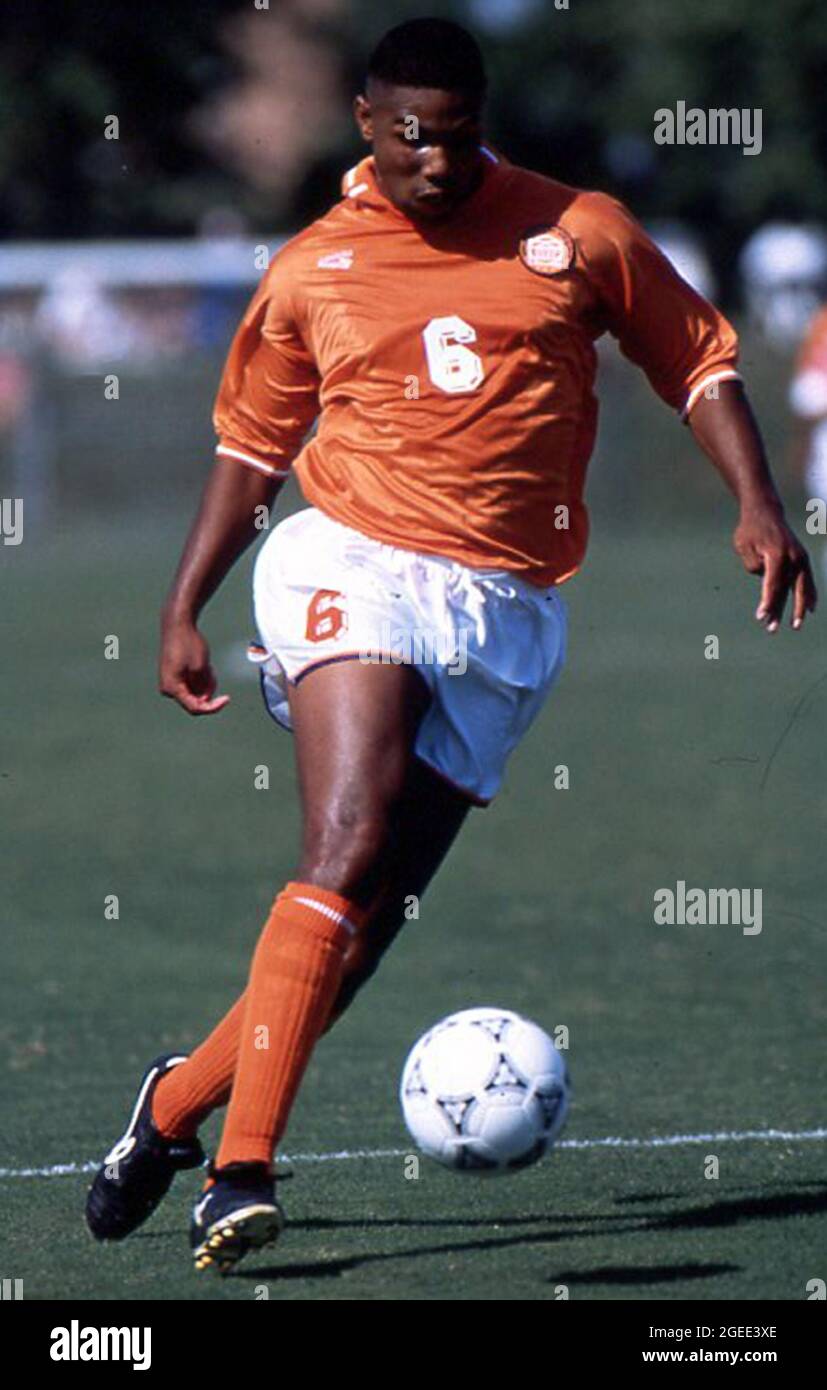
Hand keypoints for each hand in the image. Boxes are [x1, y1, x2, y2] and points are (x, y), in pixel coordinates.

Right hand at [159, 614, 229, 714]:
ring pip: (195, 691)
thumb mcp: (201, 667)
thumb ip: (204, 687)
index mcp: (172, 688)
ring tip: (207, 665)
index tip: (227, 699)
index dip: (213, 707)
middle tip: (212, 671)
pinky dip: (201, 677)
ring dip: (206, 682)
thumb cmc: (188, 643)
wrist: (178, 624)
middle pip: (195, 699)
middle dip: (208, 688)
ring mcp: (170, 682)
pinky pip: (191, 683)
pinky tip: (204, 665)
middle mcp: (168, 688)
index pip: (195, 707)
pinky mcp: (174, 676)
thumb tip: (203, 699)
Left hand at [733, 502, 817, 631]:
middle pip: (787, 590)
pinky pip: (807, 581)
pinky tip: (810, 610)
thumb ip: (753, 566)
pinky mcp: (802, 558)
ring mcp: (800, 557)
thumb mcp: (744, 546)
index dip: (767, 602)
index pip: (771, 584)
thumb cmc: (750, 530)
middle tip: (772, 629)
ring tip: (796, 626)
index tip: (760, 617)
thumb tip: (767, 583)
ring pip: (800, 588)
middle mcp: (792, 556)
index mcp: (776, 554)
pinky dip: (809, 595)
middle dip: (780, 611)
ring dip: (797, 608)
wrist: (766, 511)